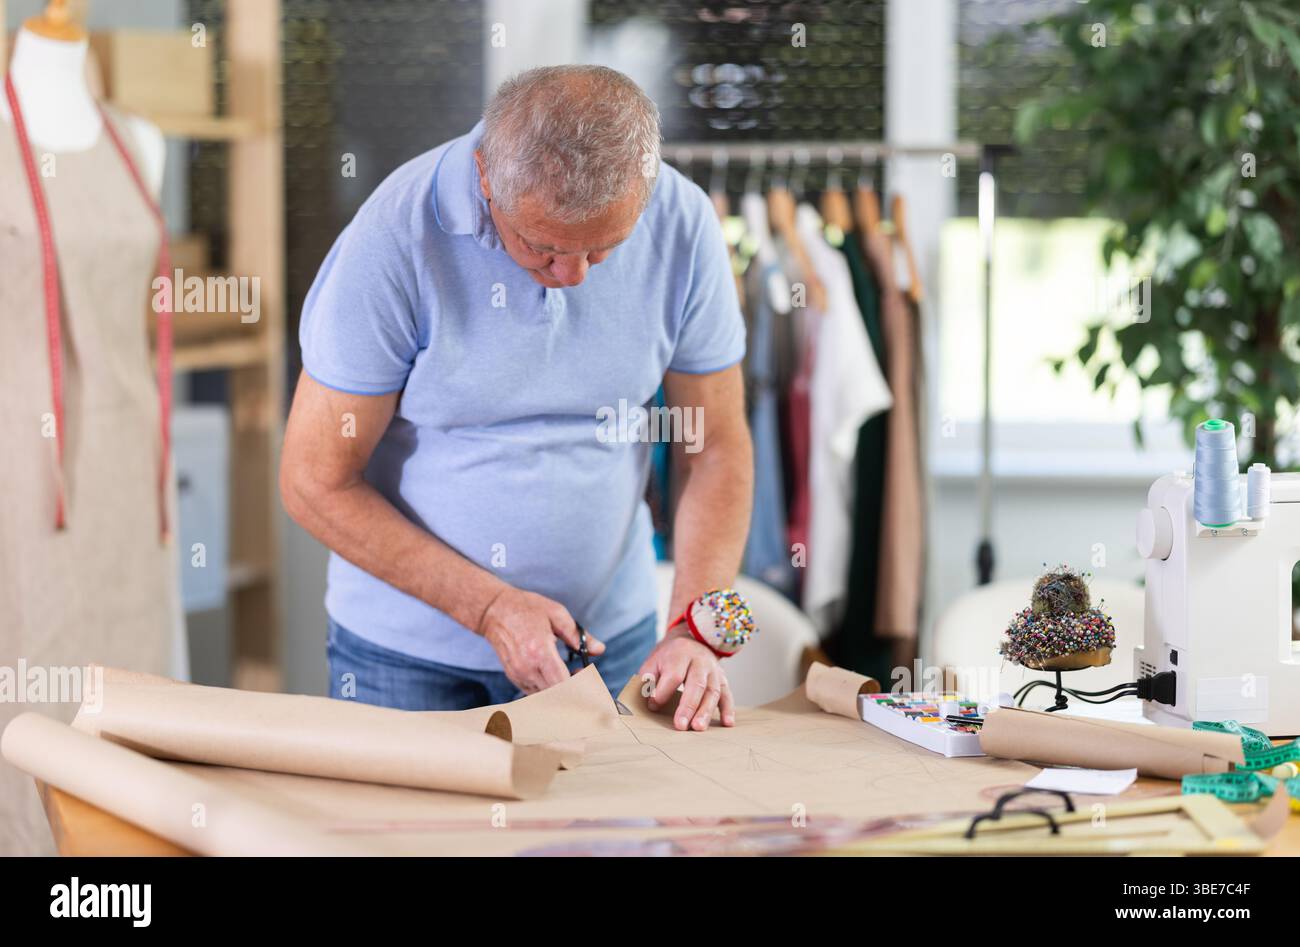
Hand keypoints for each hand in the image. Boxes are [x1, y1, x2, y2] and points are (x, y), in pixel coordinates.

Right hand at [477, 586, 603, 693]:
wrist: (493, 610)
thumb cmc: (525, 608)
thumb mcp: (556, 614)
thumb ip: (578, 635)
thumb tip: (599, 649)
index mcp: (540, 651)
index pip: (564, 684)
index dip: (580, 687)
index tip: (589, 678)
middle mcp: (527, 668)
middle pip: (557, 695)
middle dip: (574, 689)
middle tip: (582, 674)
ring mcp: (518, 674)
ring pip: (546, 696)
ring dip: (561, 690)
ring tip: (570, 674)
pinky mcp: (513, 677)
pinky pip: (534, 692)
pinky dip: (548, 689)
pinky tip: (554, 675)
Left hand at [637, 633, 734, 730]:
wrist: (692, 639)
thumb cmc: (670, 656)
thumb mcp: (654, 660)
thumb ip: (648, 679)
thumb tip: (648, 703)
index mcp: (680, 654)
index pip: (674, 675)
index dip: (663, 692)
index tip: (653, 706)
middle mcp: (700, 661)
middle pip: (696, 684)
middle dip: (688, 706)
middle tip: (680, 726)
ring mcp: (714, 670)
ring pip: (713, 692)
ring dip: (706, 711)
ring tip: (698, 728)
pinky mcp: (723, 679)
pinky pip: (727, 694)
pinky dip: (728, 709)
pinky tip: (727, 723)